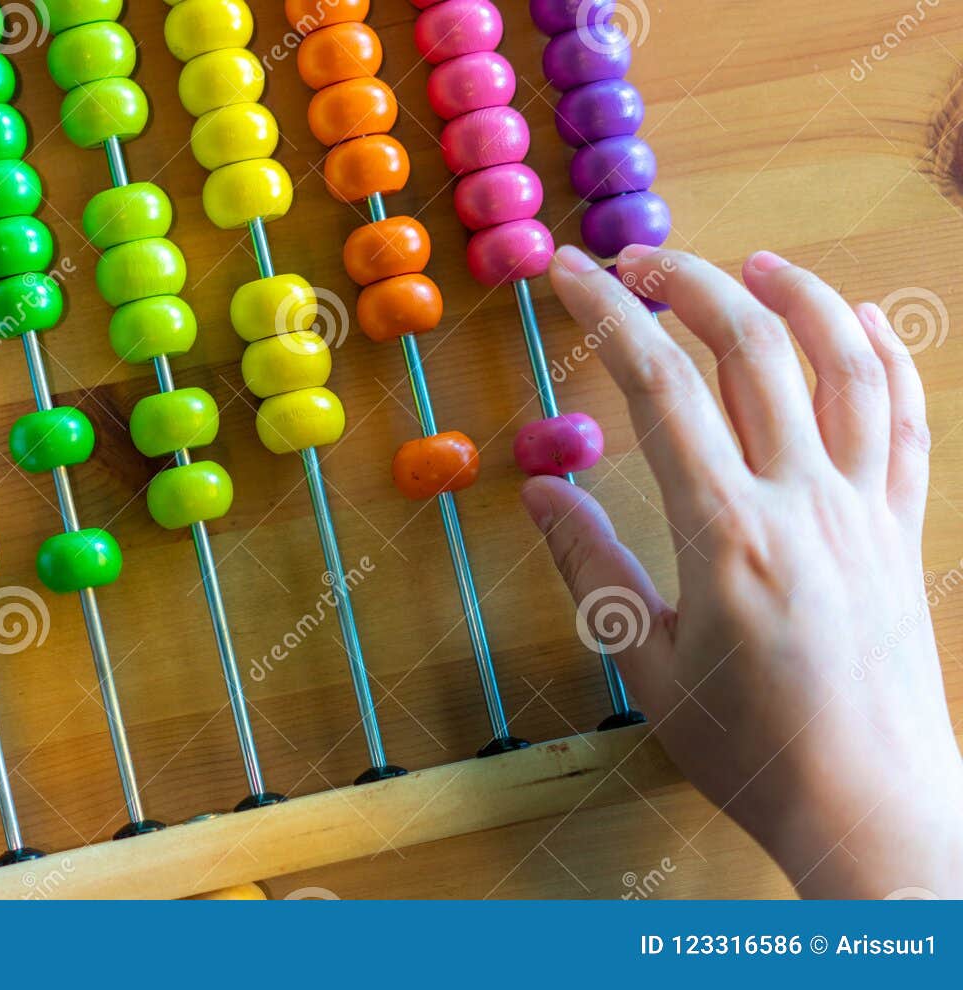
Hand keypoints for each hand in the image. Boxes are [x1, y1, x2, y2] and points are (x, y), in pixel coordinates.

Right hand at [531, 244, 962, 898]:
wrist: (871, 806)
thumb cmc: (749, 747)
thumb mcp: (648, 663)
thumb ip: (594, 566)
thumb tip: (540, 491)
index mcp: (727, 533)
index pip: (660, 389)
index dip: (610, 316)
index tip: (572, 274)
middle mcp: (803, 502)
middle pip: (753, 352)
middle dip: (693, 284)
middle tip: (641, 260)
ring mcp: (865, 509)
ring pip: (844, 367)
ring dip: (797, 297)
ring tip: (750, 263)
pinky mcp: (904, 529)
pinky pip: (905, 421)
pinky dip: (884, 358)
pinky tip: (858, 324)